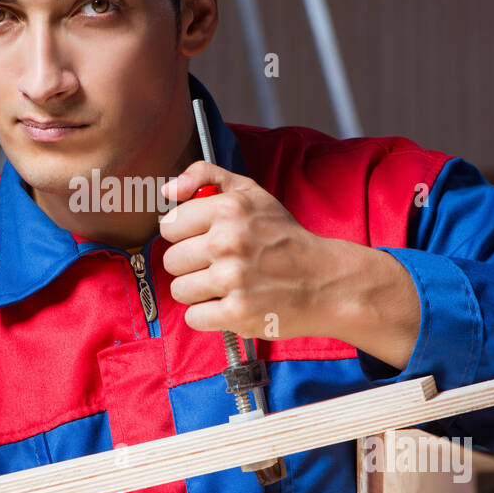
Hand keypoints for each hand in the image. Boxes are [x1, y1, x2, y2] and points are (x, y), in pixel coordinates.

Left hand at [158, 160, 419, 368]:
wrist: (326, 280)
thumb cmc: (284, 237)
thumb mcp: (250, 192)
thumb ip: (206, 176)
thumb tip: (167, 190)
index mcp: (228, 208)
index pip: (169, 226)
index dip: (185, 236)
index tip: (204, 240)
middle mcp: (228, 241)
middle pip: (171, 260)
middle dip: (191, 265)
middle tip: (219, 265)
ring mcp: (232, 279)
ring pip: (179, 290)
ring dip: (198, 292)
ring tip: (225, 285)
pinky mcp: (237, 313)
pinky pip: (194, 317)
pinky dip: (208, 315)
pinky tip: (230, 304)